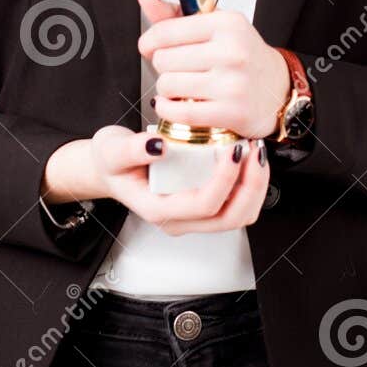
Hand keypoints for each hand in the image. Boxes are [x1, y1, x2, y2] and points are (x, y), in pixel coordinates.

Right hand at [88, 123, 269, 235]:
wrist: (112, 168)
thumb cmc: (112, 162)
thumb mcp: (112, 150)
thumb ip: (132, 149)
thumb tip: (157, 146)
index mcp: (158, 210)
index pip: (204, 204)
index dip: (225, 179)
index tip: (233, 149)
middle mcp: (179, 220)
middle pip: (230, 217)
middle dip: (250, 185)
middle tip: (252, 149)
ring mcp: (193, 217)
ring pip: (239, 215)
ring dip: (255, 186)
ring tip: (254, 151)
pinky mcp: (204, 207)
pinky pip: (236, 205)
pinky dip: (250, 184)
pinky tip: (248, 157)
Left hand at [137, 0, 290, 139]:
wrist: (278, 89)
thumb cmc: (243, 56)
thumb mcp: (215, 26)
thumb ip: (175, 14)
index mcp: (227, 23)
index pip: (165, 31)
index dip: (150, 42)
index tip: (150, 47)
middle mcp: (232, 51)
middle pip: (163, 59)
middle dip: (163, 67)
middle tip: (179, 69)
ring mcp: (233, 83)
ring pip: (168, 85)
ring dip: (167, 90)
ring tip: (182, 87)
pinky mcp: (231, 112)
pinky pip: (180, 112)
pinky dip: (168, 109)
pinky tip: (175, 104)